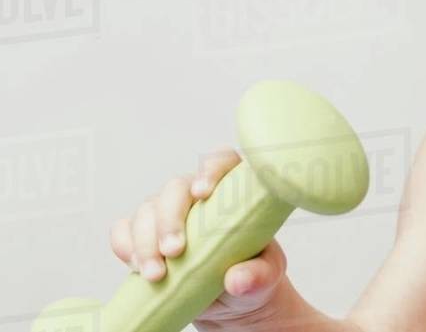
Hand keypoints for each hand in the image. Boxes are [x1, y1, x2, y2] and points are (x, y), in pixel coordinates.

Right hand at [108, 147, 287, 323]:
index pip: (222, 161)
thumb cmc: (253, 272)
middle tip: (174, 251)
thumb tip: (237, 280)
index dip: (210, 169)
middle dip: (169, 218)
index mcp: (232, 191)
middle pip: (175, 188)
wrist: (229, 299)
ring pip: (147, 210)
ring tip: (157, 274)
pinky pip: (124, 230)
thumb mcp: (266, 276)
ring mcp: (167, 213)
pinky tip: (138, 268)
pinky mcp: (144, 236)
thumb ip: (259, 275)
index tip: (202, 193)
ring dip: (145, 241)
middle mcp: (196, 195)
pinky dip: (126, 247)